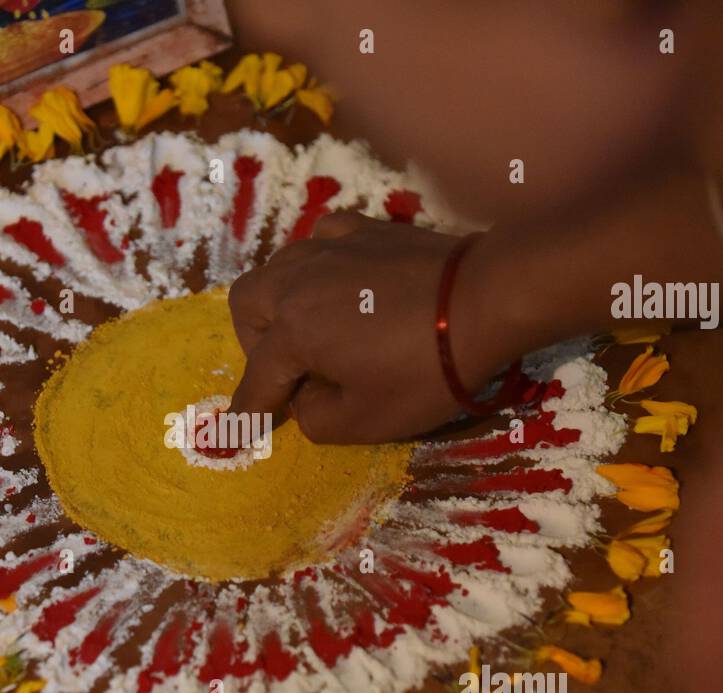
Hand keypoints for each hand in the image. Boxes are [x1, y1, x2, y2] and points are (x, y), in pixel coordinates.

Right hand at [228, 212, 503, 443]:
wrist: (486, 300)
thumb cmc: (424, 370)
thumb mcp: (366, 420)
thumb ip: (315, 417)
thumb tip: (303, 397)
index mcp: (292, 330)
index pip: (258, 378)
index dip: (247, 411)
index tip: (236, 432)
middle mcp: (298, 281)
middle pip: (247, 305)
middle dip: (255, 343)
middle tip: (287, 369)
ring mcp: (331, 247)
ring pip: (278, 267)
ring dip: (281, 303)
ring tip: (312, 329)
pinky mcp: (365, 229)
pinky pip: (320, 241)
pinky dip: (318, 267)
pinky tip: (341, 283)